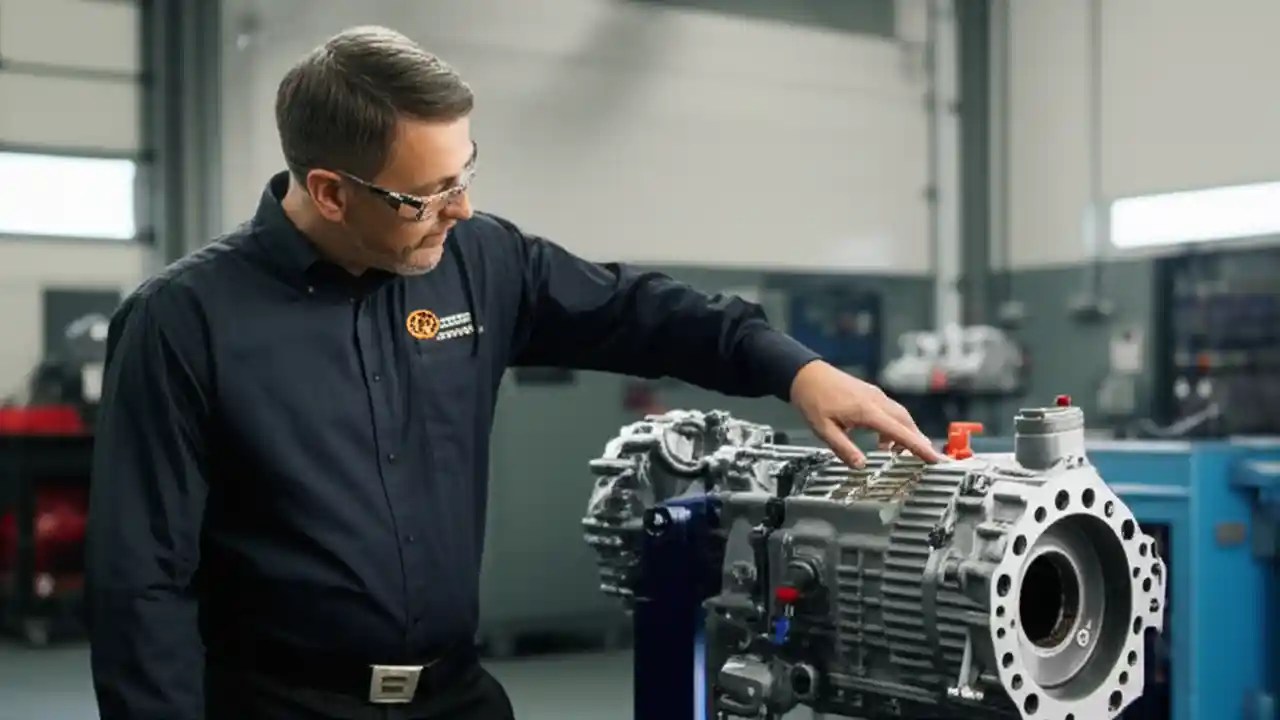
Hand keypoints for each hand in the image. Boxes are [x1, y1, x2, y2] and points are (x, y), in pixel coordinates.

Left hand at [789, 360, 941, 467]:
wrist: (806, 375)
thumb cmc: (813, 400)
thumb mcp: (824, 430)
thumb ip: (844, 449)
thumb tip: (861, 465)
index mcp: (866, 411)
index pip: (899, 431)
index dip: (918, 446)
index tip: (934, 458)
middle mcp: (876, 401)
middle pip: (906, 422)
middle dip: (918, 441)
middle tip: (926, 459)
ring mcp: (875, 395)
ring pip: (901, 415)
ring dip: (906, 433)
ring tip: (903, 453)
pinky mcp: (871, 394)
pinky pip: (891, 411)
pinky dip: (894, 426)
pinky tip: (884, 440)